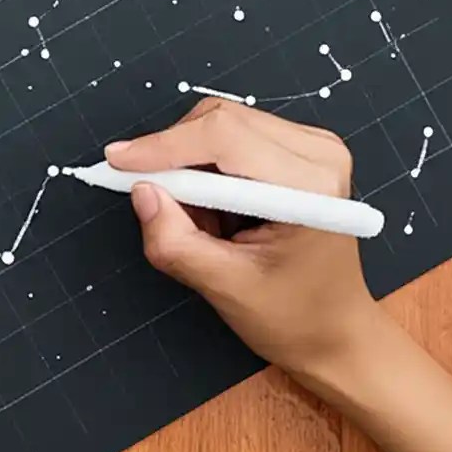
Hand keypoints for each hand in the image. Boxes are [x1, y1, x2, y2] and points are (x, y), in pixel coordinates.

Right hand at [106, 98, 379, 375]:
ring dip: (190, 166)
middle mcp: (319, 151)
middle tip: (156, 203)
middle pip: (220, 120)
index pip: (224, 136)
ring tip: (198, 220)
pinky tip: (216, 210)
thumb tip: (140, 192)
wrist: (334, 331)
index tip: (117, 163)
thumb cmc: (292, 316)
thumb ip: (176, 242)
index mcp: (310, 185)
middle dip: (173, 156)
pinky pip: (231, 137)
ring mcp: (312, 146)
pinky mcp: (297, 149)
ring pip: (220, 125)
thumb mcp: (226, 287)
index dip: (163, 145)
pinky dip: (206, 169)